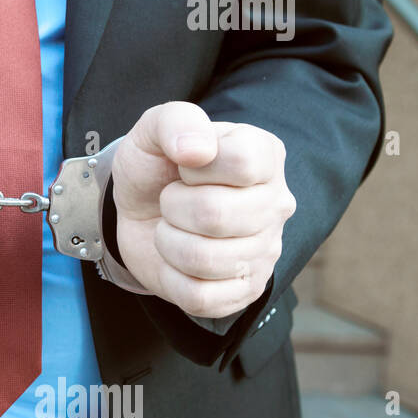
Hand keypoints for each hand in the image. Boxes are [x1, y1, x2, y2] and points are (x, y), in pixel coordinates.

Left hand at [111, 101, 295, 319]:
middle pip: (216, 215)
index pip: (241, 163)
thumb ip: (176, 121)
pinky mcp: (245, 291)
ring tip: (174, 227)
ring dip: (168, 242)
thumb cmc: (157, 167)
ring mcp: (266, 252)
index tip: (184, 166)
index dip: (194, 166)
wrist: (142, 211)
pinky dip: (173, 278)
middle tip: (172, 200)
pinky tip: (178, 260)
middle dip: (173, 206)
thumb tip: (197, 150)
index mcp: (265, 156)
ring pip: (204, 259)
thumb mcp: (155, 129)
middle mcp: (276, 204)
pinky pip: (201, 297)